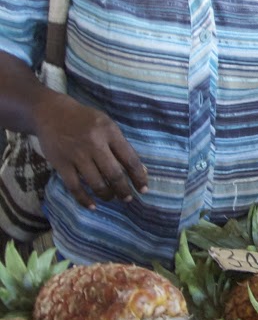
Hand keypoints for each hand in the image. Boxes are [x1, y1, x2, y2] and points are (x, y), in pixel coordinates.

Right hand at [33, 95, 147, 208]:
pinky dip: (84, 199)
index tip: (143, 189)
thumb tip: (140, 171)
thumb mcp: (107, 124)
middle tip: (127, 198)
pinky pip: (75, 187)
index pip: (130, 159)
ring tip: (111, 197)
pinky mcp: (61, 164)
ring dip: (107, 195)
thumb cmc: (84, 120)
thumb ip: (121, 146)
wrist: (51, 113)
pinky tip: (92, 205)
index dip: (139, 177)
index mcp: (109, 132)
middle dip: (124, 190)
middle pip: (114, 174)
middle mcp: (94, 143)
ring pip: (96, 183)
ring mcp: (77, 155)